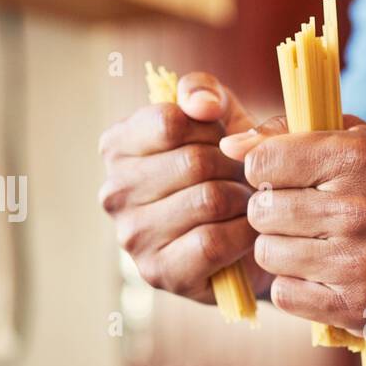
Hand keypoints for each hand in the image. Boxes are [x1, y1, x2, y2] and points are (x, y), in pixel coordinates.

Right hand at [98, 73, 272, 303]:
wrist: (251, 235)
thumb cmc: (227, 169)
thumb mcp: (219, 117)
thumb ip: (205, 92)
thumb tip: (201, 104)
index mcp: (117, 146)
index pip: (169, 121)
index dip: (213, 129)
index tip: (226, 141)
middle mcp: (115, 192)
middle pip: (193, 163)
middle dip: (235, 168)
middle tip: (247, 178)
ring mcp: (132, 236)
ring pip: (207, 202)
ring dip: (244, 201)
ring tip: (250, 203)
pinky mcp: (160, 273)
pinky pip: (213, 243)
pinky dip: (244, 235)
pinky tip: (250, 232)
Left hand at [219, 116, 365, 331]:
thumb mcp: (360, 142)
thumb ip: (293, 133)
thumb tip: (229, 147)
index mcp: (357, 161)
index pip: (263, 163)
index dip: (264, 170)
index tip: (284, 178)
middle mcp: (358, 213)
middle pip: (261, 211)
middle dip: (271, 211)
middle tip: (297, 215)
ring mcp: (356, 265)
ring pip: (268, 254)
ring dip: (281, 248)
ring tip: (310, 243)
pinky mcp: (353, 307)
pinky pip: (284, 294)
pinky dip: (295, 284)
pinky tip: (320, 273)